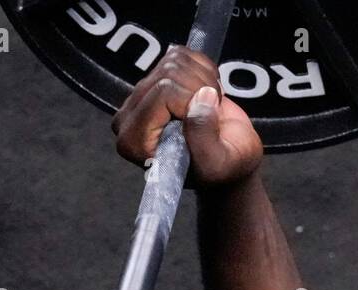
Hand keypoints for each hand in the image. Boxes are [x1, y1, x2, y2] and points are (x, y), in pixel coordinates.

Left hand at [112, 46, 262, 188]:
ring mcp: (141, 96)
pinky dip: (202, 69)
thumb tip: (201, 99)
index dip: (192, 99)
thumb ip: (204, 139)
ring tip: (208, 108)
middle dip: (200, 88)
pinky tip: (204, 94)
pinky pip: (179, 54)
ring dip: (203, 80)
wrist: (228, 158)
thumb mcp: (216, 164)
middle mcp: (128, 118)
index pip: (163, 92)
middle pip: (167, 73)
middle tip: (210, 115)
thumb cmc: (221, 168)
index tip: (205, 121)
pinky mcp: (155, 79)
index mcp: (133, 142)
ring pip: (174, 60)